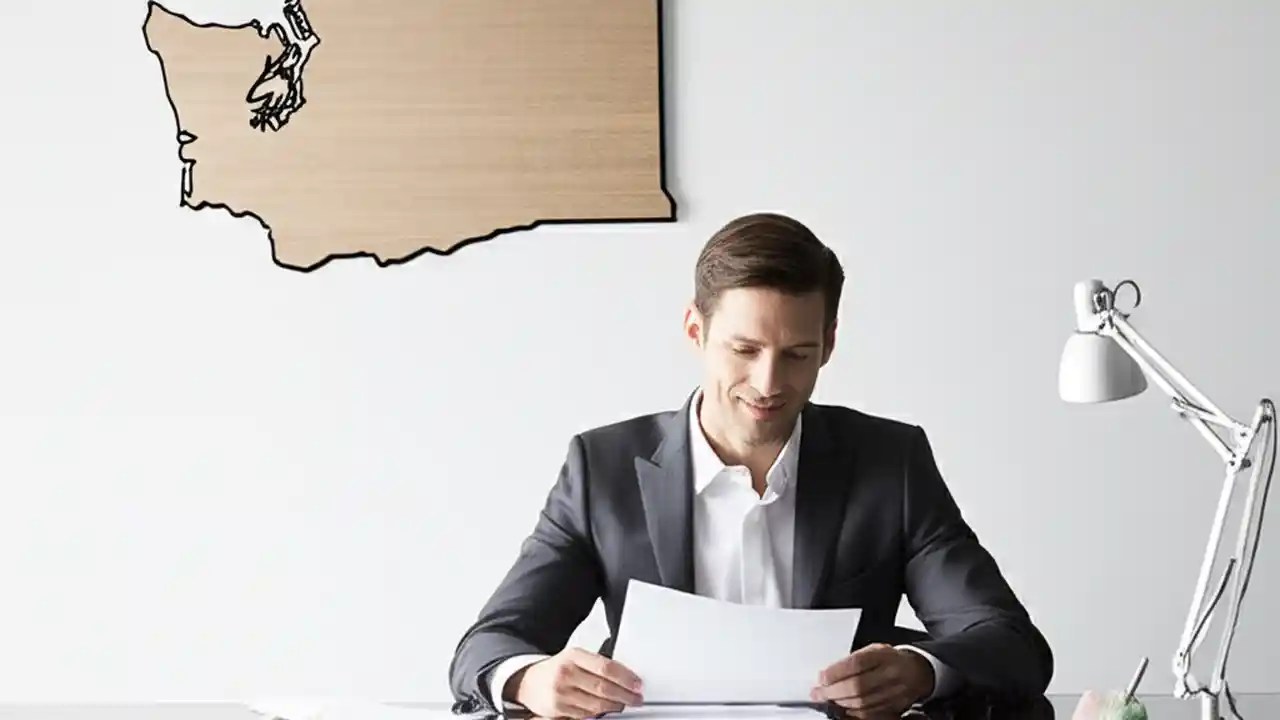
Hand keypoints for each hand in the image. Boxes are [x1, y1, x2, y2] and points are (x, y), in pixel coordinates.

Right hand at [509, 647, 643, 718]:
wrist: (529, 682)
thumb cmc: (557, 669)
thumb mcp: (575, 658)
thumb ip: (597, 664)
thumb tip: (626, 676)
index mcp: (573, 656)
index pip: (606, 667)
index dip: (626, 677)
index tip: (637, 684)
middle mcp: (566, 673)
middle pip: (603, 687)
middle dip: (625, 695)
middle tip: (636, 698)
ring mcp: (561, 692)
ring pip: (596, 704)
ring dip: (613, 706)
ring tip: (622, 704)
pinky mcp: (558, 709)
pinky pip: (586, 715)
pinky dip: (598, 714)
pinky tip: (604, 709)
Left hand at [810, 643, 934, 718]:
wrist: (918, 671)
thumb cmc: (890, 660)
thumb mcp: (873, 650)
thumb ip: (852, 661)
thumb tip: (827, 675)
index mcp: (883, 655)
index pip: (857, 663)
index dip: (836, 672)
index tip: (821, 678)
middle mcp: (890, 674)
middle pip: (858, 686)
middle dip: (833, 692)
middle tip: (818, 693)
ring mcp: (895, 692)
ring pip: (863, 703)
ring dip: (840, 704)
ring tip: (827, 701)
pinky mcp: (896, 708)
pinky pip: (871, 714)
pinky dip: (853, 714)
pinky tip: (843, 710)